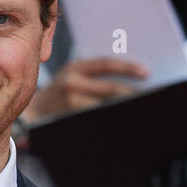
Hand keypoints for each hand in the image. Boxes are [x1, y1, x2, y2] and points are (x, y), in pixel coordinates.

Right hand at [22, 56, 148, 122]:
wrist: (33, 111)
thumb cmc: (61, 92)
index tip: (146, 72)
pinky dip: (111, 120)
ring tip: (141, 109)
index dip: (127, 67)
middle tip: (152, 96)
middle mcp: (71, 83)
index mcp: (74, 67)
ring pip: (104, 107)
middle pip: (109, 89)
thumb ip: (93, 74)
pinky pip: (96, 120)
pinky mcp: (70, 120)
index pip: (106, 64)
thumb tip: (129, 77)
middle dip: (131, 93)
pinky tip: (124, 121)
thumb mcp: (72, 75)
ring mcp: (69, 103)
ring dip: (124, 109)